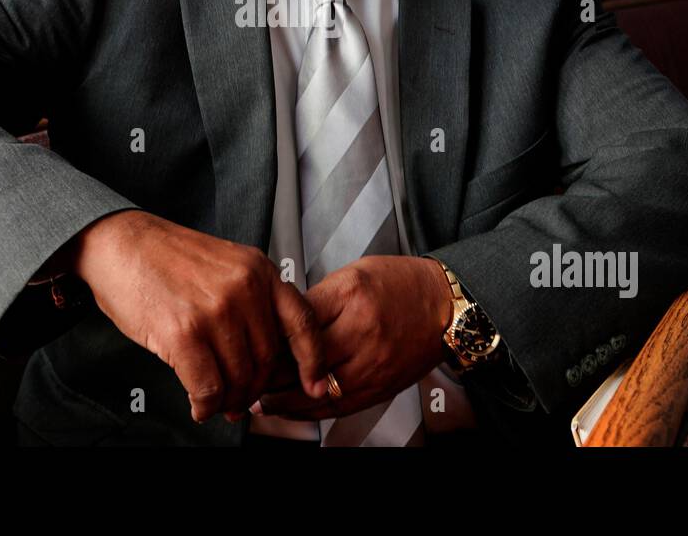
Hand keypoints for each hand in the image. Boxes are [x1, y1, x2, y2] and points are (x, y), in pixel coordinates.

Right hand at [67, 209, 330, 422]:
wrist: (120, 243)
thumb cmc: (166, 257)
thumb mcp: (226, 263)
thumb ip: (251, 299)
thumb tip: (263, 354)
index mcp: (259, 270)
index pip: (301, 322)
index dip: (312, 361)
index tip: (316, 384)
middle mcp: (244, 289)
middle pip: (266, 360)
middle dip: (253, 388)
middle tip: (239, 399)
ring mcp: (216, 311)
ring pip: (239, 378)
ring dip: (228, 400)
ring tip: (216, 402)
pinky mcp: (185, 333)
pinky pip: (207, 386)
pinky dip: (205, 405)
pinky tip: (198, 405)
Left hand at [253, 255, 451, 420]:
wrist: (445, 308)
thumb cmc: (399, 284)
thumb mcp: (352, 275)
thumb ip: (315, 301)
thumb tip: (278, 325)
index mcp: (351, 297)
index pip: (296, 323)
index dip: (267, 335)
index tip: (248, 340)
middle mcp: (362, 334)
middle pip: (302, 362)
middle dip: (267, 373)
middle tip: (242, 374)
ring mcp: (372, 367)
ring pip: (316, 394)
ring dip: (281, 401)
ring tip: (256, 400)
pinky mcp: (379, 390)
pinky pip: (336, 409)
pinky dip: (308, 412)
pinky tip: (288, 410)